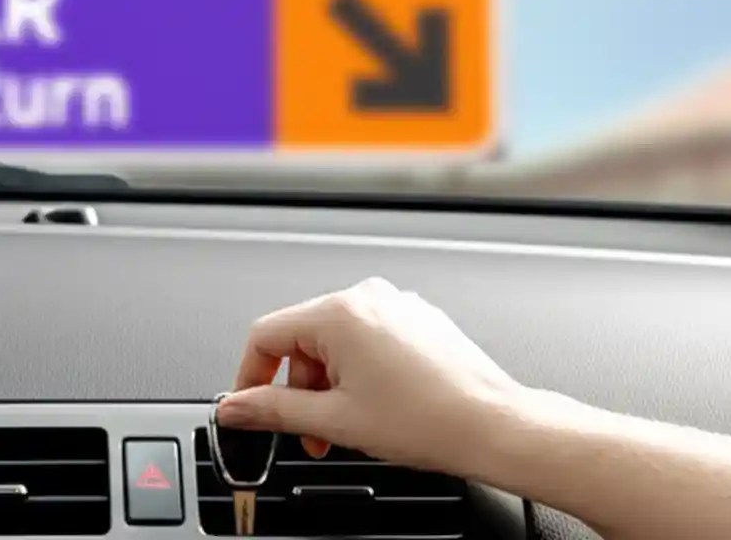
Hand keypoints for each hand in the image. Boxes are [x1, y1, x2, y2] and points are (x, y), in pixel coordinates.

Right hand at [216, 277, 522, 473]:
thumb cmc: (429, 420)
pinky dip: (360, 373)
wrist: (494, 426)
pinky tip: (378, 408)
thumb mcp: (334, 420)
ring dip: (329, 385)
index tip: (251, 407)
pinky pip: (370, 340)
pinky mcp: (419, 320)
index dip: (249, 376)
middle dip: (299, 389)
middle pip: (302, 339)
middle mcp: (367, 298)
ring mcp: (397, 306)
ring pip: (337, 342)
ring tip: (348, 424)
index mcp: (339, 313)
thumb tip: (236, 408)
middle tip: (310, 432)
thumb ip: (273, 411)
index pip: (266, 335)